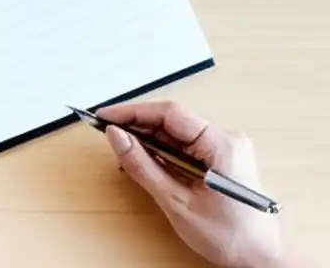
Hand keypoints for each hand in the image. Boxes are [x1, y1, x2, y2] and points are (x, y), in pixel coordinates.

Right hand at [99, 102, 284, 267]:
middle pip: (172, 121)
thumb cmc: (230, 236)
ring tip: (122, 150)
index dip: (133, 112)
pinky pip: (184, 147)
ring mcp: (224, 149)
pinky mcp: (220, 159)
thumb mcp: (176, 201)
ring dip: (148, 140)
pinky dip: (162, 153)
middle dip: (137, 126)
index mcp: (222, 144)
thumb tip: (116, 137)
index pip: (169, 113)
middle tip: (107, 133)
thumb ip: (142, 165)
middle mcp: (226, 140)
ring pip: (176, 134)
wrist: (259, 259)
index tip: (105, 116)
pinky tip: (145, 161)